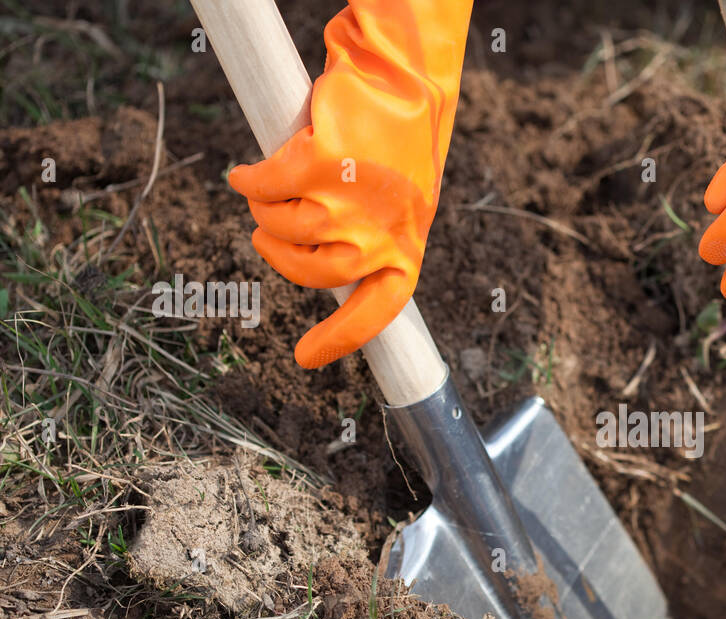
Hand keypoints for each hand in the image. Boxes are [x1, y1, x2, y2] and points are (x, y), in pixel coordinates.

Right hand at [228, 0, 471, 367]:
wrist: (401, 80)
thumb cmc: (398, 144)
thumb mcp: (401, 205)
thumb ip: (372, 241)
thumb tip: (328, 273)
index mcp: (405, 253)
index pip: (374, 315)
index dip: (339, 340)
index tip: (305, 360)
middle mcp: (380, 237)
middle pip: (310, 274)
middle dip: (280, 254)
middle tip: (269, 232)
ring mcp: (350, 204)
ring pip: (283, 228)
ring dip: (266, 210)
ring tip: (270, 188)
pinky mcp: (320, 165)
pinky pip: (266, 186)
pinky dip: (251, 180)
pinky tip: (249, 172)